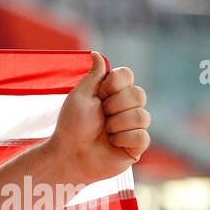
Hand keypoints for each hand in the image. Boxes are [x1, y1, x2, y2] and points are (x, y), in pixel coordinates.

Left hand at [47, 51, 150, 184]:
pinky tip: (112, 144)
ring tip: (104, 133)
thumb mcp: (80, 96)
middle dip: (113, 107)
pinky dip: (122, 140)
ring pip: (141, 116)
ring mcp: (134, 126)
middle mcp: (128, 107)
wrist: (67, 155)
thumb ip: (94, 75)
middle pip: (138, 94)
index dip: (113, 85)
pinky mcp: (137, 146)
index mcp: (115, 93)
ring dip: (116, 125)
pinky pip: (142, 136)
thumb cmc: (71, 126)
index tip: (99, 96)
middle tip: (100, 118)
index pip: (127, 75)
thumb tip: (96, 54)